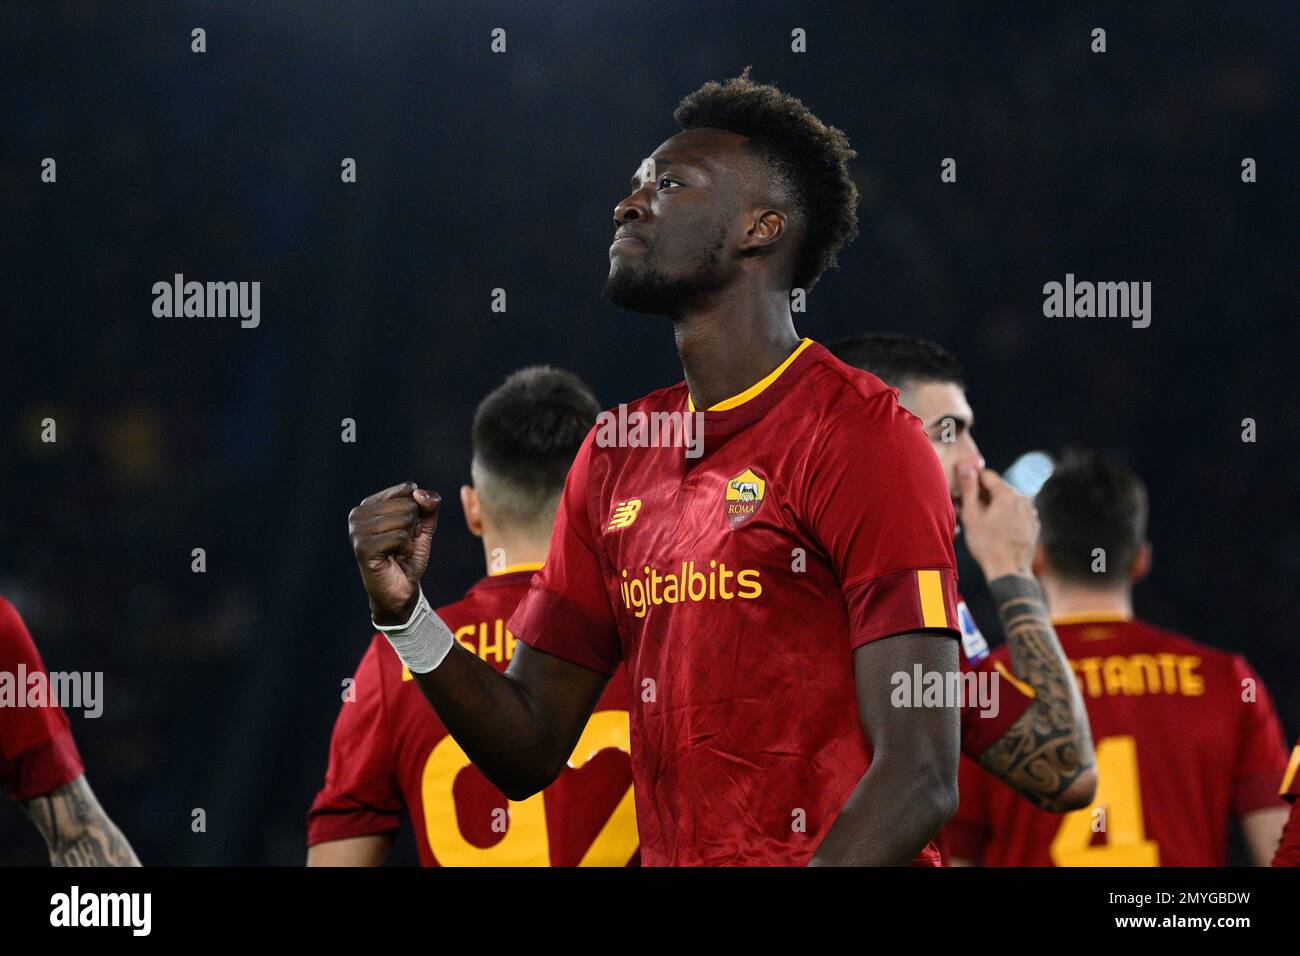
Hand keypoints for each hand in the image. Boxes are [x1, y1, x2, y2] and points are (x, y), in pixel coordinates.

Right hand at [348, 482, 440, 624]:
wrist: (401, 589)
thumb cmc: (408, 556)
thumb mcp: (424, 527)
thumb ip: (428, 505)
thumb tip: (420, 491)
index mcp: (370, 504)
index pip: (408, 488)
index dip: (418, 511)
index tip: (407, 529)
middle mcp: (358, 513)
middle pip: (407, 504)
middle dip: (414, 526)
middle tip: (402, 543)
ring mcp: (357, 530)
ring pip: (404, 519)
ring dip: (410, 538)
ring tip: (398, 550)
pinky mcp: (363, 547)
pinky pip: (399, 536)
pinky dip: (406, 548)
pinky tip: (397, 557)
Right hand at [957, 466, 1038, 579]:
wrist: (1009, 571)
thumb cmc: (987, 544)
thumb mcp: (972, 515)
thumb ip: (968, 488)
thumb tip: (965, 465)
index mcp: (1007, 493)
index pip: (987, 475)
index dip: (972, 480)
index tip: (962, 489)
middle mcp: (1022, 499)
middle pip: (998, 489)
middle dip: (983, 495)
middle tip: (968, 509)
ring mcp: (1030, 512)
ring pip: (1007, 502)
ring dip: (994, 506)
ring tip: (981, 522)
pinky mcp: (1033, 525)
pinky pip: (1016, 514)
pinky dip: (1005, 516)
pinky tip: (996, 530)